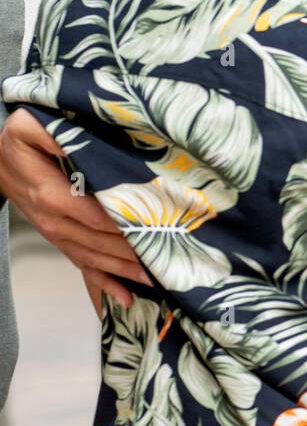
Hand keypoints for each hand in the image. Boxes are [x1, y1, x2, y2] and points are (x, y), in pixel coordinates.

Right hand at [0, 108, 148, 307]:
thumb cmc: (18, 142)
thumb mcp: (28, 127)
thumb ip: (53, 135)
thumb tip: (78, 144)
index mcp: (52, 196)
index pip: (96, 217)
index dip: (126, 227)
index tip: (156, 232)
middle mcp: (55, 221)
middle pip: (101, 243)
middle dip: (135, 254)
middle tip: (169, 261)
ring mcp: (58, 235)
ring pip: (96, 259)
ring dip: (126, 271)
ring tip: (159, 279)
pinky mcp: (61, 240)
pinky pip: (84, 266)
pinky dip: (106, 284)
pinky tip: (127, 298)